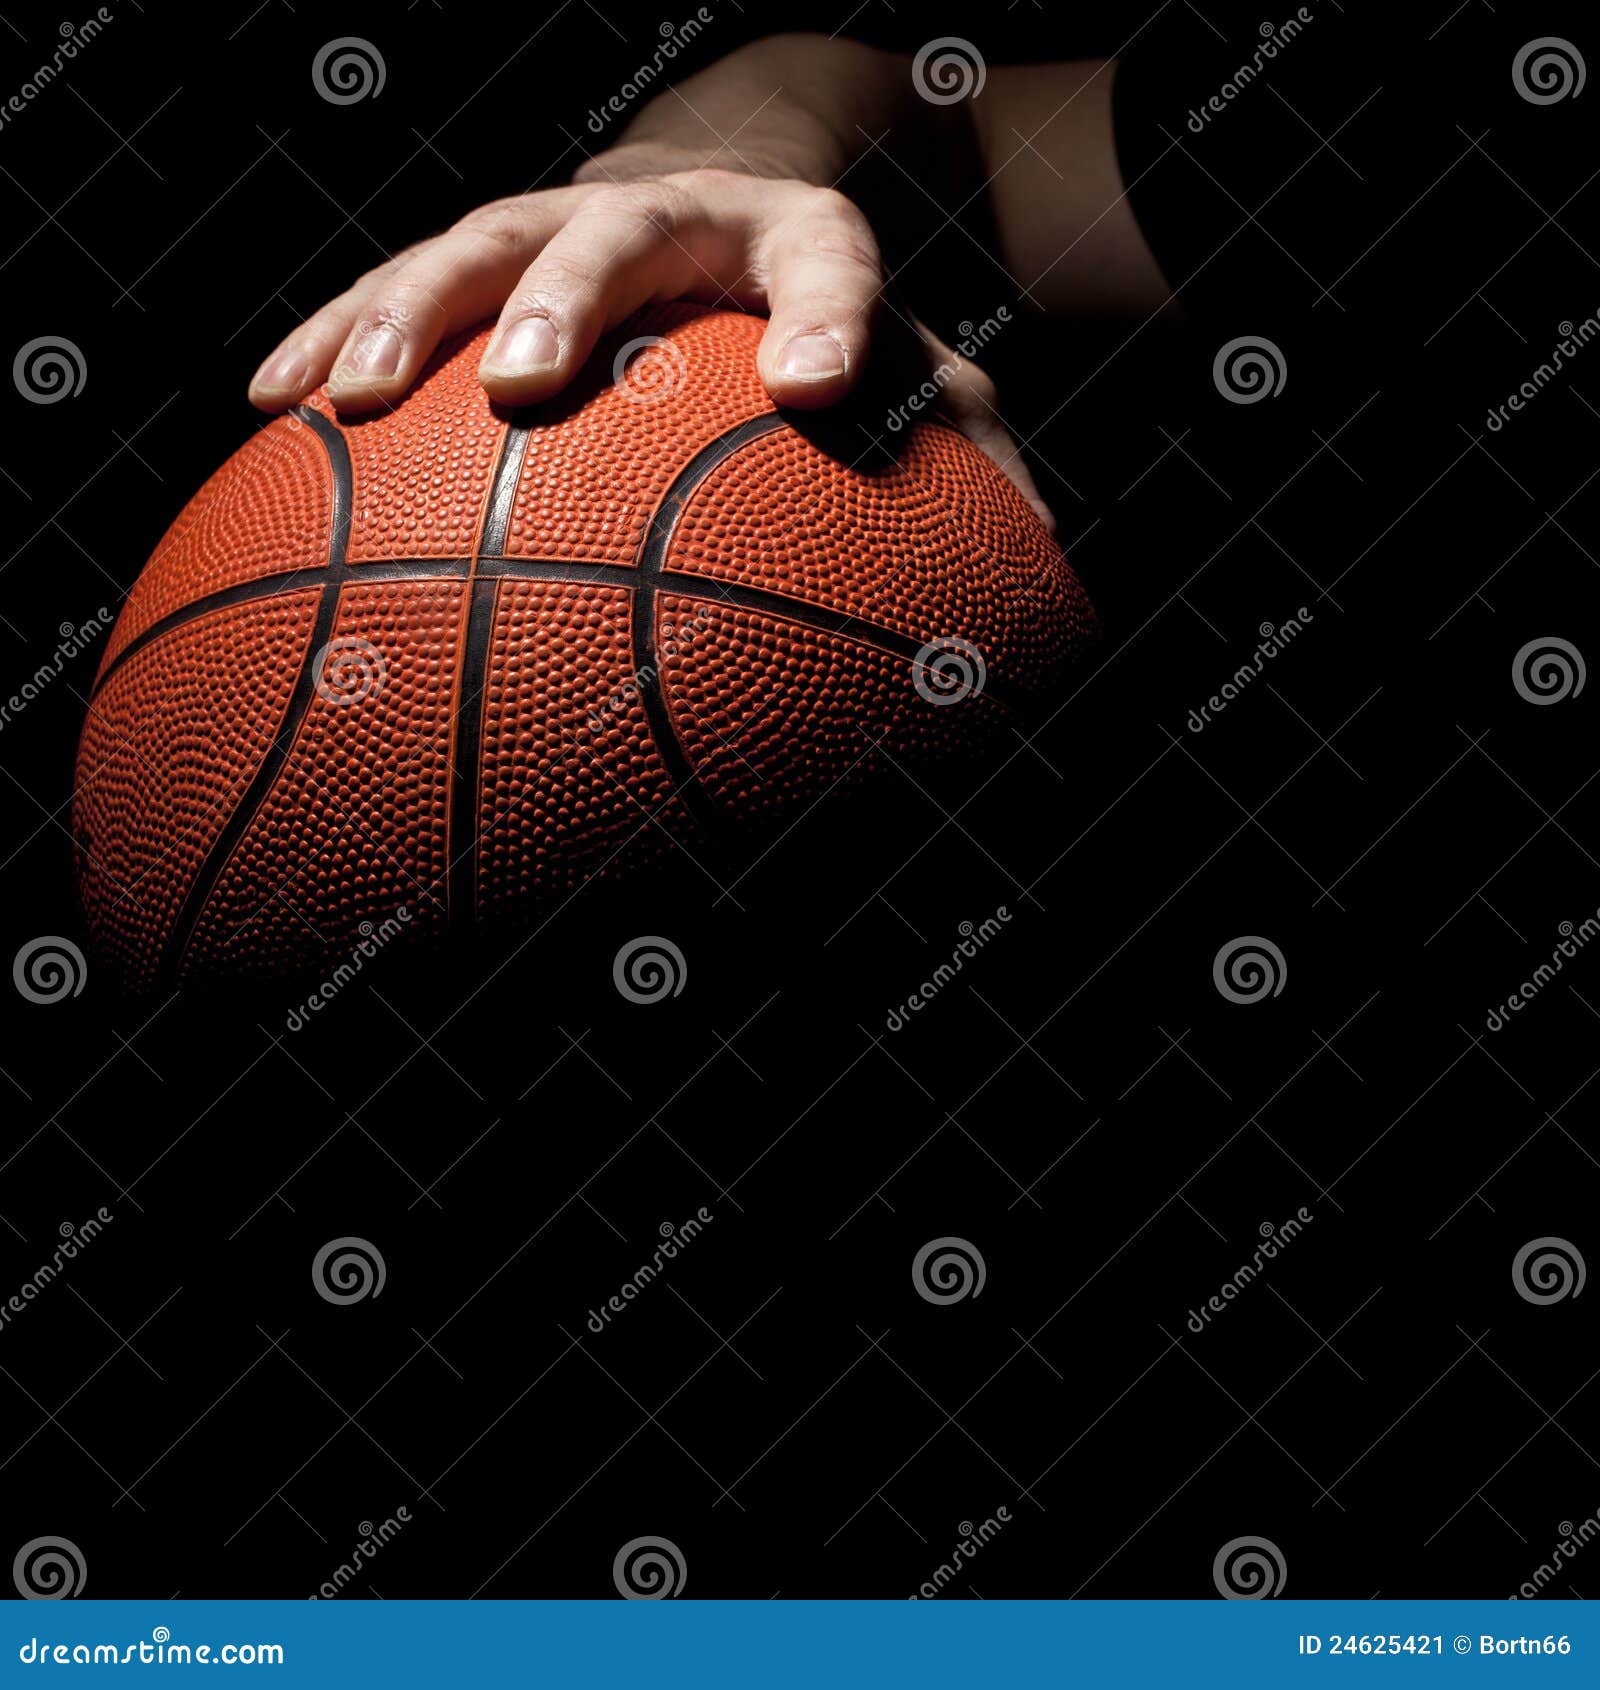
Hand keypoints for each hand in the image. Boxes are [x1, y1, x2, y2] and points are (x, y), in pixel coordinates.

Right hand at [249, 164, 1053, 527]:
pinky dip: (334, 331)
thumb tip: (1035, 579)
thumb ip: (958, 453)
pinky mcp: (489, 243)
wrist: (731, 189)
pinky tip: (273, 400)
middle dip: (561, 302)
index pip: (831, 265)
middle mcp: (679, 209)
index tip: (810, 391)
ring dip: (402, 314)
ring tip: (338, 397)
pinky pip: (396, 279)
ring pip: (474, 237)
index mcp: (801, 241)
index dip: (826, 319)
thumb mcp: (909, 371)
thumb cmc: (820, 315)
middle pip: (614, 231)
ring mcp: (566, 212)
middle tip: (523, 389)